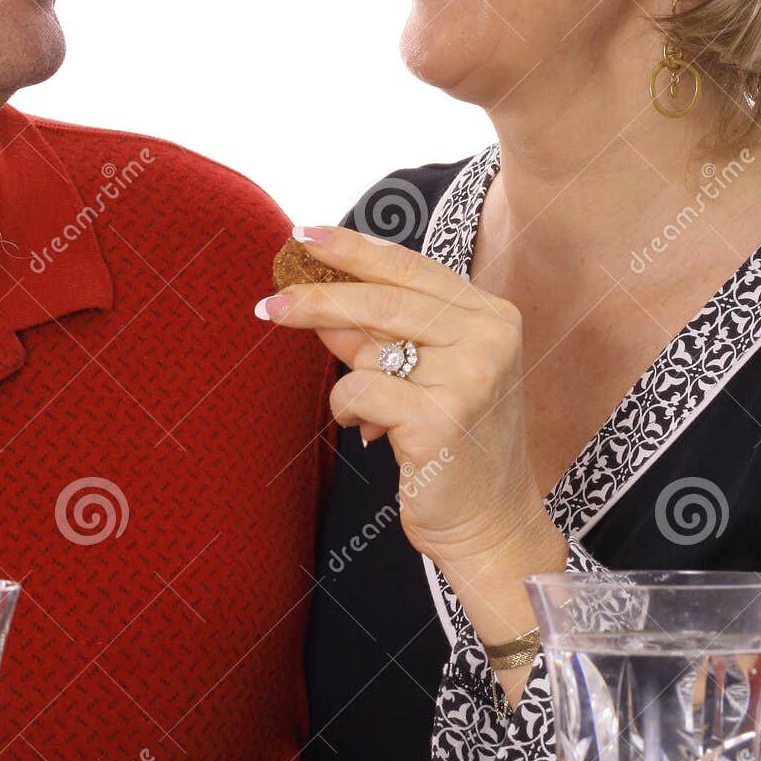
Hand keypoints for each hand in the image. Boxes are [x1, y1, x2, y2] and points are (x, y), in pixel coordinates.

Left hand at [256, 226, 565, 618]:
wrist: (491, 524)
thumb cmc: (454, 448)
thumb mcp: (422, 376)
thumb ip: (377, 333)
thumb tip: (316, 293)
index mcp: (491, 316)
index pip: (409, 267)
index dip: (353, 249)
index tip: (303, 236)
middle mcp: (489, 336)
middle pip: (382, 298)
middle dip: (317, 298)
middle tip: (269, 305)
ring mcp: (470, 375)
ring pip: (368, 349)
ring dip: (349, 379)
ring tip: (366, 413)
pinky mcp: (441, 417)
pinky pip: (359, 390)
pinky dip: (349, 410)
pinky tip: (368, 432)